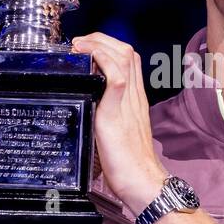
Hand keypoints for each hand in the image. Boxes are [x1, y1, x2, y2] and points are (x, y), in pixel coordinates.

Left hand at [70, 32, 168, 212]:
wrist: (143, 184)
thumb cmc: (130, 166)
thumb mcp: (118, 133)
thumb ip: (107, 117)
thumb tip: (86, 110)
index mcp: (135, 100)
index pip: (129, 59)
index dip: (108, 45)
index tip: (87, 46)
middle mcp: (134, 97)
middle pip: (126, 51)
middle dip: (101, 38)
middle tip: (80, 43)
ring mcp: (128, 104)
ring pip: (123, 57)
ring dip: (99, 44)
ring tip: (80, 46)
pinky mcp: (117, 115)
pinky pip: (117, 79)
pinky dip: (104, 62)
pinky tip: (90, 59)